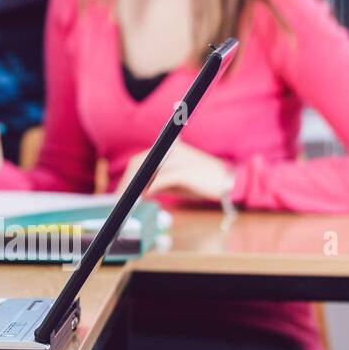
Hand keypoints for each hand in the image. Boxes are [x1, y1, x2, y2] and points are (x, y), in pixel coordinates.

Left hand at [113, 141, 235, 202]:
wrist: (228, 183)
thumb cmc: (202, 183)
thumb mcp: (175, 182)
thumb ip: (158, 181)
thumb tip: (139, 190)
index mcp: (168, 149)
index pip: (140, 160)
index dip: (128, 176)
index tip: (121, 191)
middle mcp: (170, 149)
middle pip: (139, 163)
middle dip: (127, 182)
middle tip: (120, 198)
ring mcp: (177, 158)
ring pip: (146, 171)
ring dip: (134, 187)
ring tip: (128, 201)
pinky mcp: (183, 170)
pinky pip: (160, 180)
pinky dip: (150, 189)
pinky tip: (144, 198)